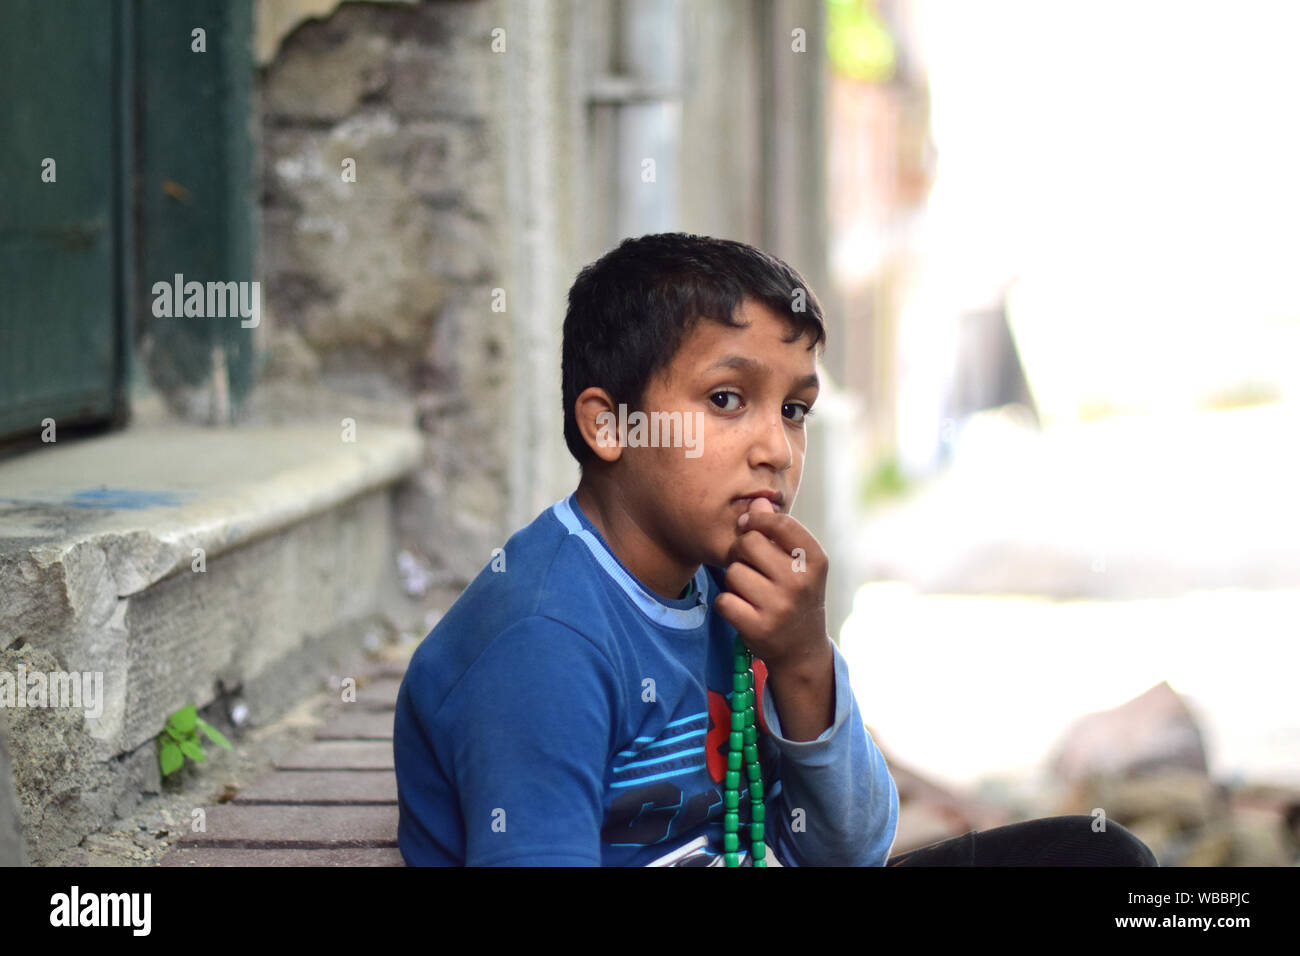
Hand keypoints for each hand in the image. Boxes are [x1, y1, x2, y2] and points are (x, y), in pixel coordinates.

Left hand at [713, 497, 830, 673]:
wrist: (802, 650)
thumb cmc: (796, 596)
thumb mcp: (798, 563)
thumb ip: (778, 532)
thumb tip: (756, 503)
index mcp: (816, 560)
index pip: (780, 523)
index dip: (757, 519)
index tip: (748, 524)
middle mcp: (800, 582)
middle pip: (749, 543)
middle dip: (741, 551)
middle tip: (749, 564)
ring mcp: (780, 607)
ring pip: (733, 572)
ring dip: (735, 580)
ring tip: (752, 592)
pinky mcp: (758, 628)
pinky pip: (724, 600)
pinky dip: (727, 603)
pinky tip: (743, 609)